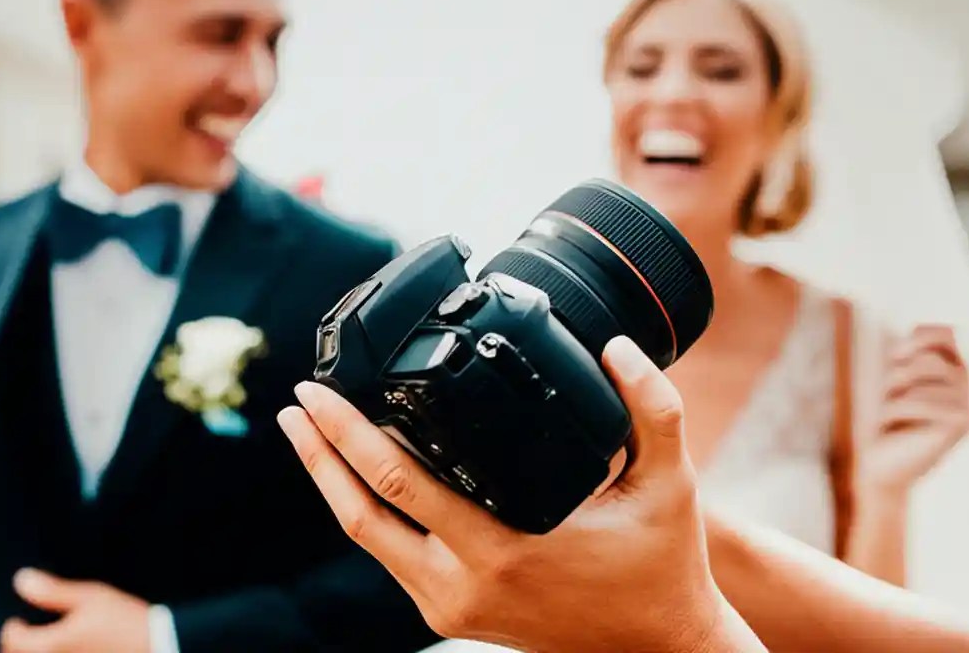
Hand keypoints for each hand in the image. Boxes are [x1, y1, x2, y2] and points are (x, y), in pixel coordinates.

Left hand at [0, 568, 150, 652]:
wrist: (158, 645)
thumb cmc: (126, 622)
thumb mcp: (91, 597)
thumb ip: (52, 592)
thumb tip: (21, 581)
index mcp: (51, 645)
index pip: (12, 641)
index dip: (12, 628)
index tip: (17, 621)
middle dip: (20, 648)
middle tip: (29, 636)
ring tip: (47, 645)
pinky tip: (69, 651)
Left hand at [278, 336, 763, 652]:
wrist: (657, 649)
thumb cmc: (661, 565)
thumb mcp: (672, 484)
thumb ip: (653, 408)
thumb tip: (620, 347)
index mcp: (504, 550)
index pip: (400, 484)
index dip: (348, 436)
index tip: (320, 391)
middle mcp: (463, 585)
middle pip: (360, 514)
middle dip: (319, 454)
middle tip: (296, 400)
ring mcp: (451, 607)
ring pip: (367, 540)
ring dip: (332, 483)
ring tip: (308, 432)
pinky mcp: (450, 616)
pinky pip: (390, 557)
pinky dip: (366, 510)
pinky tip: (358, 473)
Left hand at [859, 325, 968, 496]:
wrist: (881, 465)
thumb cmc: (881, 421)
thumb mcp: (889, 382)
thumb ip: (903, 356)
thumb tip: (905, 328)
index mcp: (950, 369)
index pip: (945, 333)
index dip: (917, 336)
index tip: (893, 355)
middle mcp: (965, 384)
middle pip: (928, 356)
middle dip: (896, 374)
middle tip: (887, 398)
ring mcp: (968, 403)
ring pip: (922, 374)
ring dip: (892, 393)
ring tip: (888, 413)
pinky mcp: (961, 422)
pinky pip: (920, 399)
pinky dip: (894, 410)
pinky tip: (891, 426)